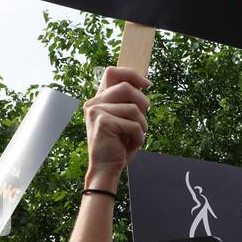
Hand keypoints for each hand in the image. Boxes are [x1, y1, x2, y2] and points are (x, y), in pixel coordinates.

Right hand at [83, 66, 150, 190]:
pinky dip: (138, 138)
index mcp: (99, 100)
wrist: (106, 168)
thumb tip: (144, 84)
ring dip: (142, 126)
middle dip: (143, 104)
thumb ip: (129, 103)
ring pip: (134, 109)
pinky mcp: (103, 122)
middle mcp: (94, 102)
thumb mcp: (125, 120)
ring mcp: (97, 111)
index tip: (147, 84)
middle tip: (142, 122)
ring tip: (133, 137)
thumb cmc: (118, 146)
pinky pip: (134, 125)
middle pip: (127, 87)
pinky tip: (129, 145)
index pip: (113, 72)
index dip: (132, 74)